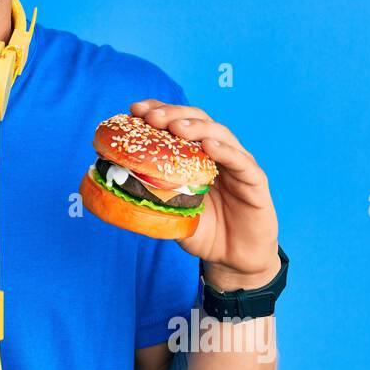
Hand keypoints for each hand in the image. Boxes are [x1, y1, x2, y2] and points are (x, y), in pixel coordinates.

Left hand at [131, 99, 279, 290]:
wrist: (233, 260)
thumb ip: (151, 198)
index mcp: (197, 155)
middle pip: (198, 121)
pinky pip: (242, 163)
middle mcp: (218, 153)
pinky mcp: (256, 183)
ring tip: (177, 127)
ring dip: (197, 127)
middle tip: (151, 117)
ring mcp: (239, 166)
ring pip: (221, 136)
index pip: (178, 123)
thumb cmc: (203, 232)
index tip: (135, 109)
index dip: (158, 111)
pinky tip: (210, 146)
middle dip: (173, 115)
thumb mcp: (171, 213)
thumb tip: (113, 189)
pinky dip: (227, 152)